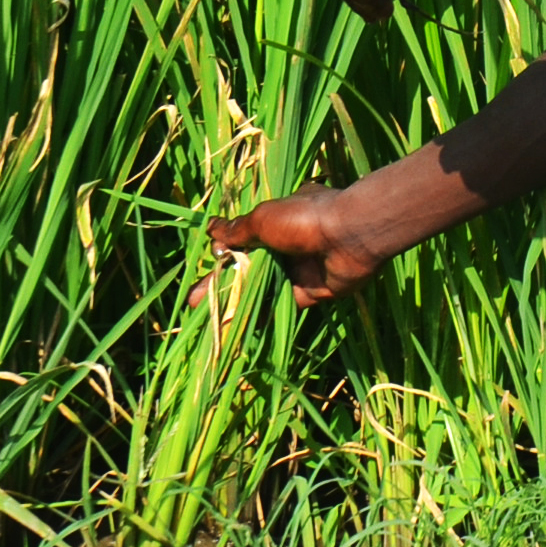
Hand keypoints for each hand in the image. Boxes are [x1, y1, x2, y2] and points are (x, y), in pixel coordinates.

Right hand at [200, 183, 384, 307]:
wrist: (350, 236)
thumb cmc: (304, 219)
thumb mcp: (264, 219)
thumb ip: (239, 230)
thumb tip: (212, 229)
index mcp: (279, 219)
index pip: (245, 238)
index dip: (224, 253)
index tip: (206, 264)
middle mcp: (288, 244)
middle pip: (249, 267)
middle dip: (222, 283)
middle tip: (195, 303)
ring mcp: (299, 269)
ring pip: (262, 288)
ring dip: (237, 301)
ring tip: (210, 320)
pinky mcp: (310, 293)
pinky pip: (281, 305)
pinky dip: (261, 315)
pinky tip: (238, 327)